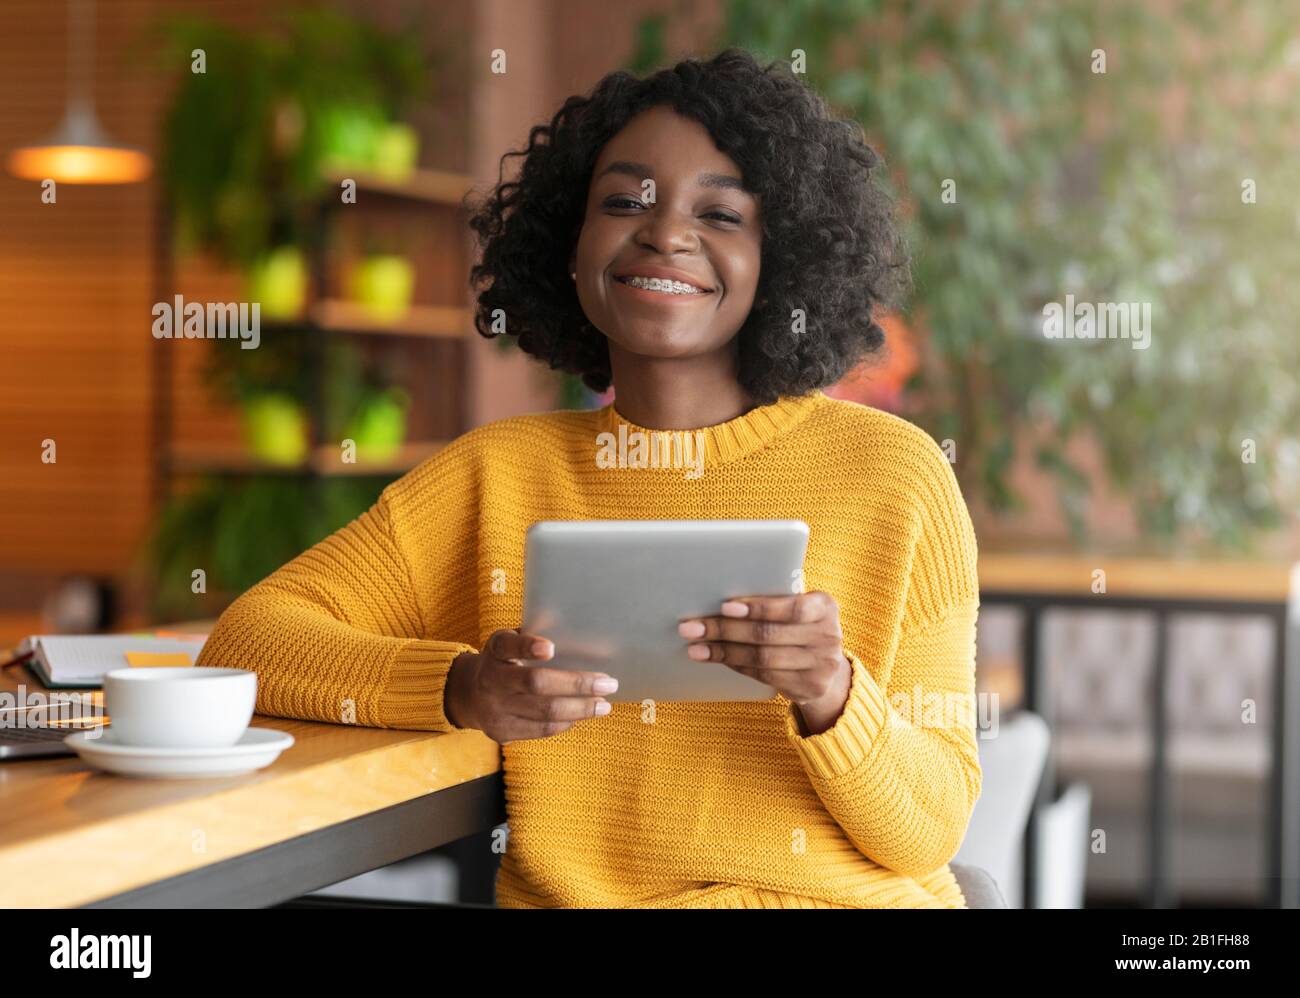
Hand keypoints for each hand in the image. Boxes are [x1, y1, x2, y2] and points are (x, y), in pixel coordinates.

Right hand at [446, 629, 617, 743]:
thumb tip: (586, 640)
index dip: (528, 647)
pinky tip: (582, 715)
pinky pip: (541, 730)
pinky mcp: (502, 731)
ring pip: (544, 712)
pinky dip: (567, 722)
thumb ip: (535, 637)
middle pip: (537, 683)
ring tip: (604, 705)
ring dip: (581, 709)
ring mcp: (495, 709)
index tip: (550, 648)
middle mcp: (491, 679)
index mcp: (495, 650)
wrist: (468, 694)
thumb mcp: (511, 642)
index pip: (508, 646)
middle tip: (608, 683)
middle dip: (577, 684)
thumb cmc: (505, 661)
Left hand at [677, 591, 851, 733]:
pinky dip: (737, 665)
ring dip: (724, 652)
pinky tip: (717, 659)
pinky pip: (764, 675)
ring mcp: (821, 665)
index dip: (758, 607)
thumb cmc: (800, 627)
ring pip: (762, 658)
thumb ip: (775, 601)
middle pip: (768, 634)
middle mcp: (828, 635)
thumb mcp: (799, 609)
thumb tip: (720, 598)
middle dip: (725, 630)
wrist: (829, 668)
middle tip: (692, 627)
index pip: (791, 607)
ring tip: (696, 647)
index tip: (725, 606)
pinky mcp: (810, 687)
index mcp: (825, 606)